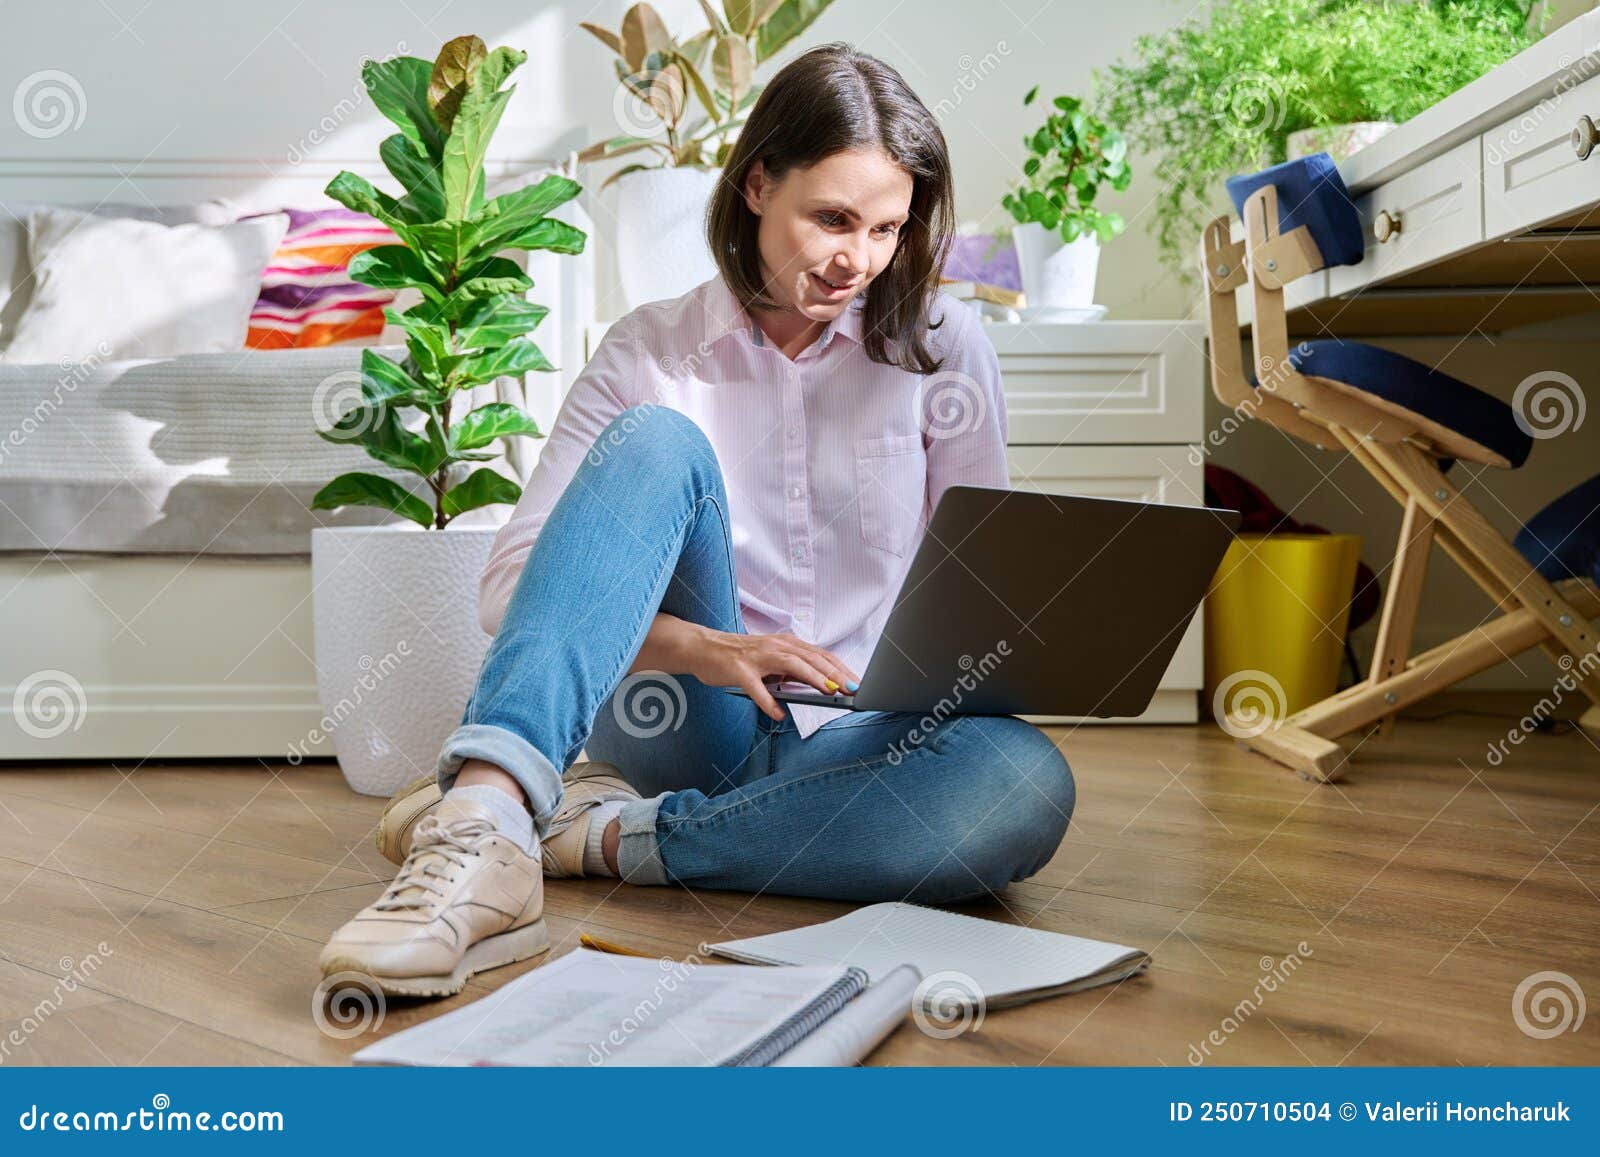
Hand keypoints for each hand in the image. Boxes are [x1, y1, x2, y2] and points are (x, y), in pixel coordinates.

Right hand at [686, 628, 860, 721]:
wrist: (704, 648)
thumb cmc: (740, 658)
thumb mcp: (772, 661)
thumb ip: (793, 670)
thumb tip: (820, 686)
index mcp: (786, 644)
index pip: (820, 655)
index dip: (841, 669)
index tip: (857, 683)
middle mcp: (776, 646)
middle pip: (813, 658)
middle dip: (836, 674)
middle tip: (853, 689)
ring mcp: (758, 657)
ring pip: (792, 666)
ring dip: (814, 679)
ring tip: (829, 693)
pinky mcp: (740, 670)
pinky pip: (757, 688)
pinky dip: (769, 702)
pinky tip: (779, 714)